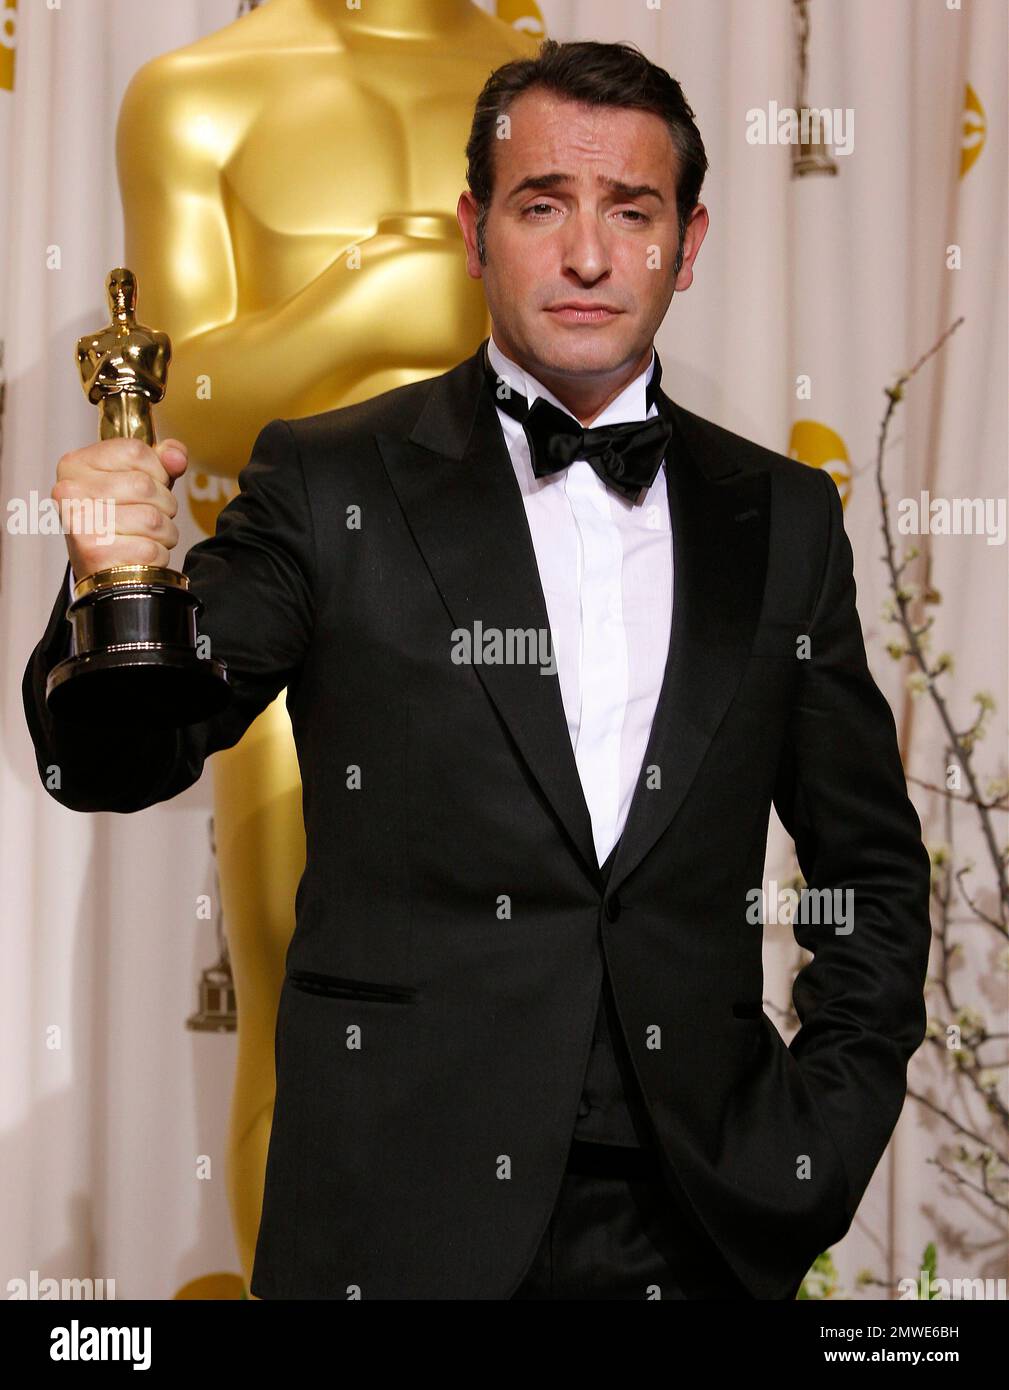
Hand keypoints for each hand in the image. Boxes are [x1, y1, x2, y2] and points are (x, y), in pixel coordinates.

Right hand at [52, 436, 187, 579]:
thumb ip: (161, 461)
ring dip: (164, 533)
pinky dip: (157, 556)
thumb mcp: (137, 481)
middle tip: (151, 517)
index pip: (136, 450)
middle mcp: (70, 491)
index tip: (147, 488)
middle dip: (164, 505)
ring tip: (147, 537)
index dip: (157, 470)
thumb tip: (176, 457)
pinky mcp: (94, 554)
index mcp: (76, 464)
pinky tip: (140, 556)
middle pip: (146, 486)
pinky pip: (150, 550)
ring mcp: (79, 523)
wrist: (100, 571)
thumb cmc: (119, 520)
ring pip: (152, 519)